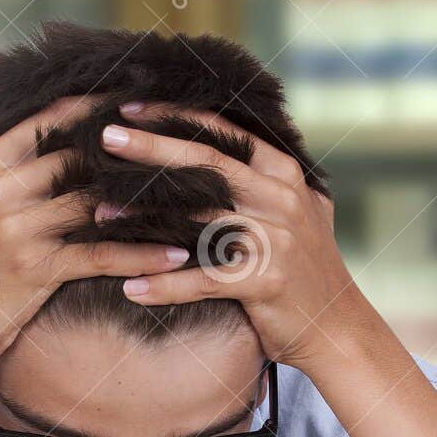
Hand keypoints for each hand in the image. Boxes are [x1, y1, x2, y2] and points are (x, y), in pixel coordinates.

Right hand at [0, 96, 190, 365]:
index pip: (50, 121)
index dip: (97, 107)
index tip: (138, 99)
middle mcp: (2, 189)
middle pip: (83, 156)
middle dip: (135, 151)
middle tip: (182, 144)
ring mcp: (19, 228)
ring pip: (99, 202)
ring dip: (150, 201)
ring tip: (194, 197)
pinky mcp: (35, 268)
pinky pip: (101, 255)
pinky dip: (142, 255)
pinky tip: (176, 255)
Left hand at [99, 102, 362, 369]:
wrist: (338, 328)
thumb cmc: (304, 269)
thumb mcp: (297, 211)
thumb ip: (263, 178)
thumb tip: (225, 139)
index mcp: (283, 175)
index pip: (224, 132)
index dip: (176, 117)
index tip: (130, 107)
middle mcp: (280, 198)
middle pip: (206, 163)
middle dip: (152, 147)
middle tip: (105, 137)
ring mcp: (275, 238)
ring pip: (197, 218)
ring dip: (143, 217)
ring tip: (99, 213)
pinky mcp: (265, 281)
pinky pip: (202, 280)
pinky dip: (165, 285)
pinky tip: (130, 287)